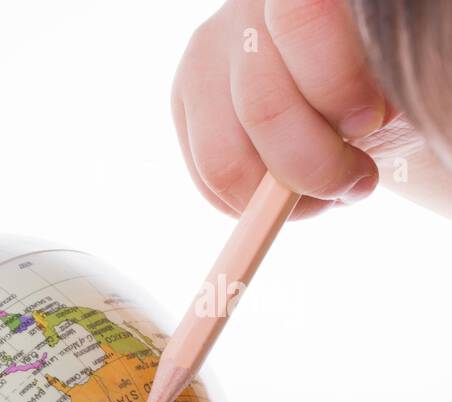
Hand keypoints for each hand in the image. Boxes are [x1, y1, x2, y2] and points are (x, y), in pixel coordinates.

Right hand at [172, 0, 428, 218]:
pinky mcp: (184, 99)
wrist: (345, 74)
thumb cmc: (383, 76)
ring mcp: (205, 57)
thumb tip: (353, 130)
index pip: (302, 20)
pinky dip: (249, 205)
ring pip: (224, 159)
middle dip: (314, 165)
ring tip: (322, 196)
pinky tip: (288, 193)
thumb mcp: (394, 76)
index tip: (367, 125)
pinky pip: (206, 179)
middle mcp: (244, 14)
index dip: (335, 85)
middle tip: (356, 182)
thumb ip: (380, 86)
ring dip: (279, 199)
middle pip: (261, 106)